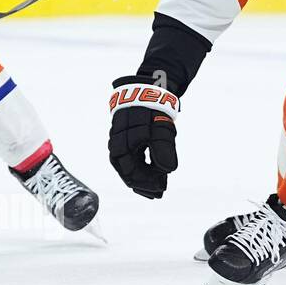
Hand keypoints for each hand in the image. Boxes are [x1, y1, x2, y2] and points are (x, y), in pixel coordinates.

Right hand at [108, 75, 179, 198]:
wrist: (146, 90)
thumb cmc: (153, 111)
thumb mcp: (161, 130)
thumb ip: (163, 151)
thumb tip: (168, 171)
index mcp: (122, 148)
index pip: (132, 174)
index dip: (147, 184)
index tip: (162, 189)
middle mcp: (117, 147)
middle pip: (128, 173)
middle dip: (144, 185)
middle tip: (159, 194)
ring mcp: (120, 142)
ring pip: (129, 166)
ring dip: (142, 178)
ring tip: (156, 187)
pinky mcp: (125, 138)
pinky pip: (130, 158)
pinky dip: (141, 167)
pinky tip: (152, 171)